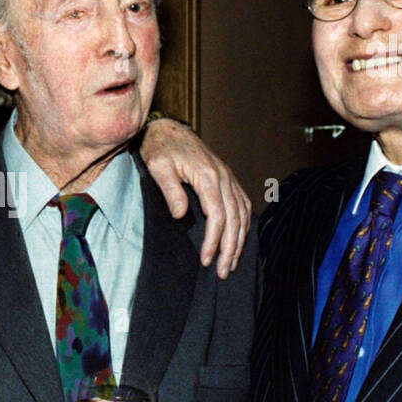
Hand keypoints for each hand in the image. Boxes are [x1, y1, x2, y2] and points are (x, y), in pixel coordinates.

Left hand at [139, 118, 250, 278]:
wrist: (168, 130)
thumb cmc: (160, 148)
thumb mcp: (158, 167)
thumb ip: (170, 191)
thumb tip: (181, 215)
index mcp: (208, 176)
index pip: (217, 215)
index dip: (214, 240)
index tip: (206, 260)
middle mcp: (224, 177)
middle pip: (234, 219)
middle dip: (230, 248)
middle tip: (222, 272)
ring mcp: (228, 178)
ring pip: (242, 214)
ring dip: (239, 240)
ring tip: (231, 263)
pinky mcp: (228, 179)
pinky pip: (243, 204)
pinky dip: (244, 224)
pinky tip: (239, 240)